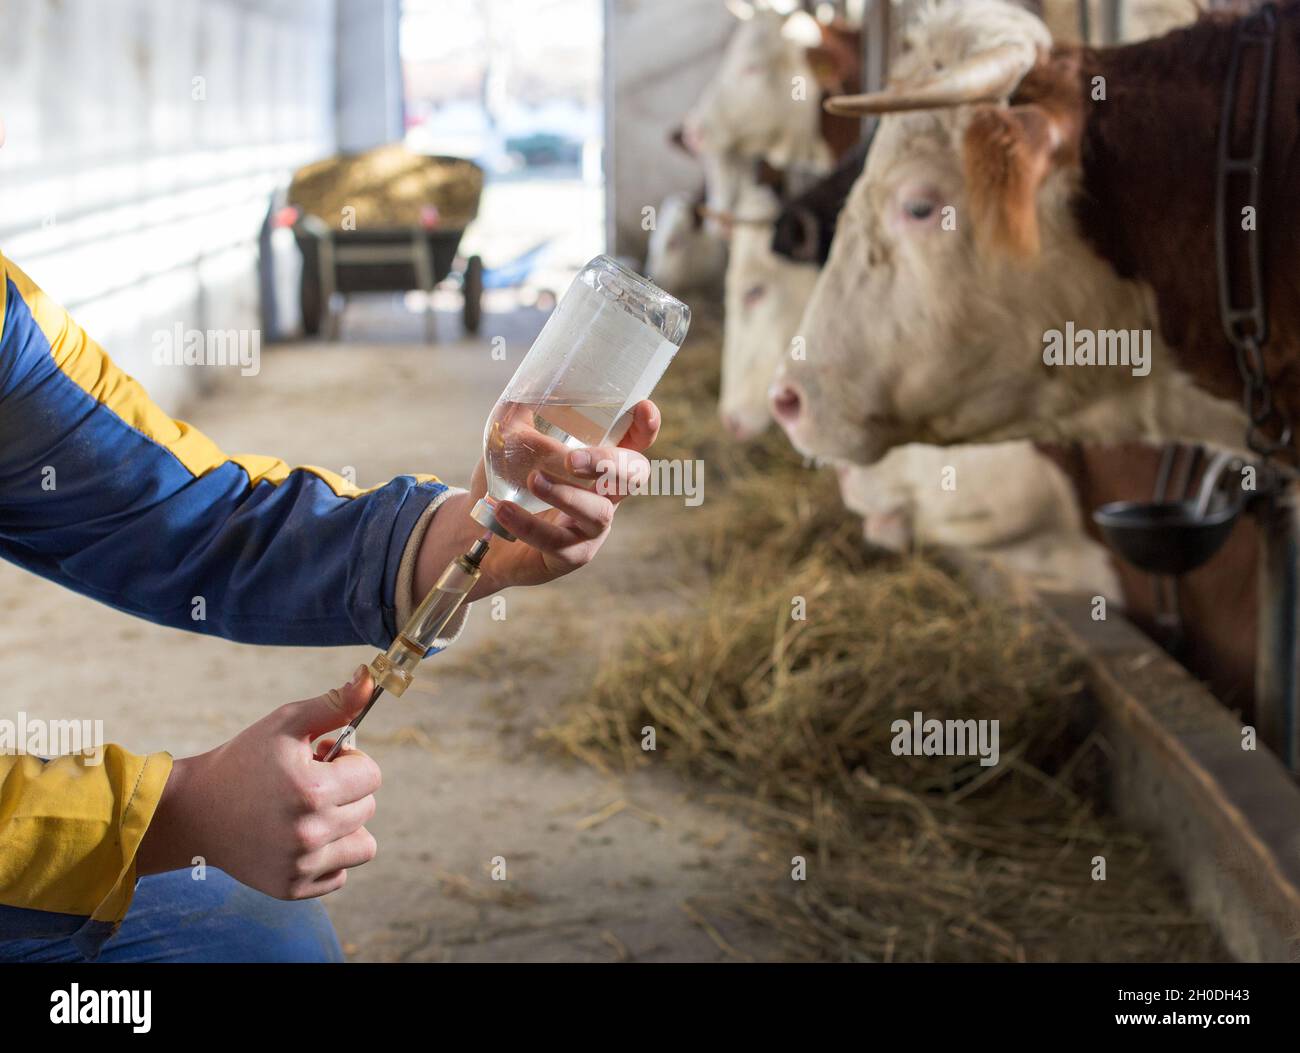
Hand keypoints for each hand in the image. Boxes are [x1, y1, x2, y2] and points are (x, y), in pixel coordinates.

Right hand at [137, 667, 381, 898]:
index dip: (350, 761)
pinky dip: (328, 859)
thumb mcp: (285, 724)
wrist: (196, 810)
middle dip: (346, 791)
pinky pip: (340, 875)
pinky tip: (299, 840)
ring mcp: (301, 866)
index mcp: (313, 791)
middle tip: (308, 783)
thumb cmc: (244, 760)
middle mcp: (310, 833)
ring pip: (363, 845)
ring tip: (310, 812)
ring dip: (345, 827)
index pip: (372, 774)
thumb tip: (370, 679)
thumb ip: (334, 704)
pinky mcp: (291, 889)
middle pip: (368, 807)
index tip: (322, 759)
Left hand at [414, 400, 661, 599]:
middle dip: (610, 463)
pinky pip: (557, 543)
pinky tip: (504, 510)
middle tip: (572, 458)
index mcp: (598, 463)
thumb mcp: (506, 439)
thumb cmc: (504, 481)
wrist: (479, 533)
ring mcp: (591, 528)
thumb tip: (532, 390)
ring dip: (567, 495)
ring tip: (533, 480)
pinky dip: (530, 524)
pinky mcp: (570, 556)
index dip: (646, 428)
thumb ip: (520, 414)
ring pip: (598, 513)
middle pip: (633, 477)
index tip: (644, 408)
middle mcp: (605, 495)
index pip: (634, 443)